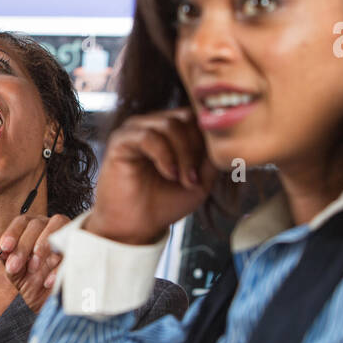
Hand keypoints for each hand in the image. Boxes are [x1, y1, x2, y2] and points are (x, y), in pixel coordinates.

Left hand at [0, 214, 70, 312]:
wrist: (55, 302)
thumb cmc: (33, 281)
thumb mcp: (16, 272)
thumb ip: (4, 257)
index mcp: (33, 228)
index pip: (22, 222)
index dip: (12, 233)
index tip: (4, 247)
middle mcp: (51, 226)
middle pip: (37, 225)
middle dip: (23, 246)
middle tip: (14, 266)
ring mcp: (68, 235)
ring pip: (56, 228)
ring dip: (42, 248)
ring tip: (32, 269)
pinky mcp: (82, 249)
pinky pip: (71, 249)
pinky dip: (59, 265)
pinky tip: (48, 280)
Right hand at [87, 108, 216, 244]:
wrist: (138, 226)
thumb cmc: (165, 203)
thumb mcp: (201, 181)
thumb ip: (212, 158)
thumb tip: (222, 139)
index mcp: (172, 130)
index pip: (196, 117)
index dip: (206, 141)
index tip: (206, 170)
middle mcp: (153, 125)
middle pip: (185, 117)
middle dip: (195, 148)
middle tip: (193, 178)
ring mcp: (136, 130)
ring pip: (169, 125)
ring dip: (182, 155)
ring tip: (181, 180)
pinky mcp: (120, 140)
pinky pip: (148, 136)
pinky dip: (164, 155)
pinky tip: (168, 174)